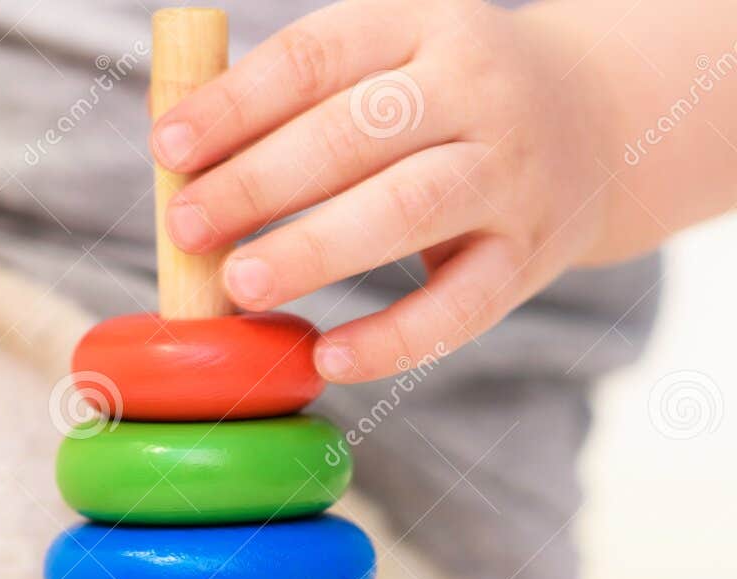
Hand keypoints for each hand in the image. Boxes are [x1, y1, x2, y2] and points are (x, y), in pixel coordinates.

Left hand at [150, 0, 617, 382]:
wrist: (599, 122)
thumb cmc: (438, 102)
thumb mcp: (384, 62)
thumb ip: (290, 104)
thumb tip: (176, 165)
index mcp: (420, 26)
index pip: (315, 56)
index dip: (235, 104)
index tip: (166, 149)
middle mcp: (474, 92)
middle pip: (355, 135)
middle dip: (259, 183)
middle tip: (184, 227)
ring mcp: (508, 175)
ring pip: (406, 210)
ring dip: (315, 250)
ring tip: (240, 284)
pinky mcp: (526, 257)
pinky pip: (458, 308)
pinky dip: (391, 340)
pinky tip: (326, 358)